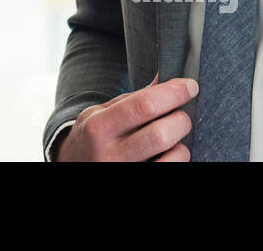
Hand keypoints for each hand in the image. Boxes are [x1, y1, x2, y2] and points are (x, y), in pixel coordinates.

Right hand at [54, 75, 196, 160]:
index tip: (189, 86)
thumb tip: (166, 79)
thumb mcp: (102, 114)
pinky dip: (177, 160)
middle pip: (161, 134)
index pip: (144, 105)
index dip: (173, 93)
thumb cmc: (93, 138)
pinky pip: (170, 170)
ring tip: (173, 139)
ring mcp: (124, 172)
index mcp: (99, 126)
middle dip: (181, 119)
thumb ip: (133, 99)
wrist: (73, 164)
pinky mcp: (137, 183)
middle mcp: (110, 154)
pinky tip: (169, 155)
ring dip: (181, 145)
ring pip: (173, 158)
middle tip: (181, 116)